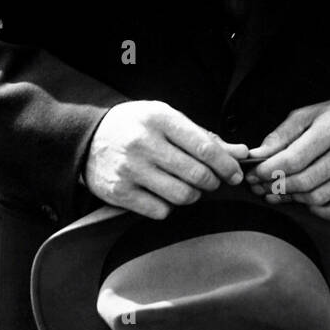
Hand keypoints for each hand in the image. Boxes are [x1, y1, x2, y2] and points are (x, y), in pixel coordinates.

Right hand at [83, 100, 247, 218]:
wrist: (88, 138)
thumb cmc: (137, 126)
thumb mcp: (168, 119)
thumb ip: (204, 136)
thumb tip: (241, 152)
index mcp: (160, 118)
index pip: (204, 146)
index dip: (226, 164)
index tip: (237, 175)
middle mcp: (144, 143)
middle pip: (196, 174)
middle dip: (212, 182)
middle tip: (212, 181)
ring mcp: (130, 169)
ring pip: (181, 195)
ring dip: (193, 195)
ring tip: (189, 187)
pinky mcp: (119, 193)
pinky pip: (159, 211)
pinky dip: (169, 207)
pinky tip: (164, 194)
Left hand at [243, 96, 329, 221]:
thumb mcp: (309, 115)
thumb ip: (281, 135)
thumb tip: (257, 155)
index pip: (294, 158)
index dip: (269, 170)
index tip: (254, 174)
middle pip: (304, 181)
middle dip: (276, 186)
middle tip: (261, 186)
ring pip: (317, 198)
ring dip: (292, 198)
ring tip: (279, 191)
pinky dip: (318, 212)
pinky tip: (306, 202)